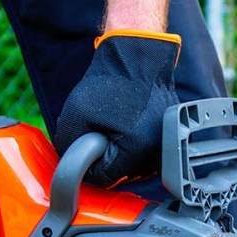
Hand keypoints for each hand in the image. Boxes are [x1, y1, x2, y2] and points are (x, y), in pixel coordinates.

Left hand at [54, 31, 180, 187]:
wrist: (139, 58)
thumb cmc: (110, 82)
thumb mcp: (76, 114)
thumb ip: (68, 145)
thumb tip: (69, 163)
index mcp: (137, 151)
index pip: (103, 177)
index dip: (87, 164)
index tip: (84, 144)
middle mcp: (157, 153)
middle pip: (120, 173)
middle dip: (104, 156)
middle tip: (99, 128)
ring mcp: (165, 146)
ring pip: (131, 164)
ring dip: (118, 150)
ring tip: (114, 122)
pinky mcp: (167, 138)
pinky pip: (142, 152)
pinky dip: (131, 142)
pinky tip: (126, 122)